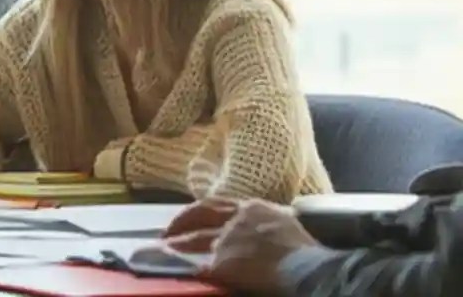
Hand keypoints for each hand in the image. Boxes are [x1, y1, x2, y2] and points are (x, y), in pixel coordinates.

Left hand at [169, 199, 317, 294]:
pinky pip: (199, 264)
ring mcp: (229, 239)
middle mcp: (239, 218)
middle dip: (181, 222)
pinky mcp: (224, 262)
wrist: (315, 272)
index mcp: (256, 209)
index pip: (219, 203)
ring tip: (161, 250)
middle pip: (201, 215)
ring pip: (195, 240)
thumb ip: (266, 226)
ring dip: (176, 245)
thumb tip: (257, 236)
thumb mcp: (288, 227)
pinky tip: (173, 268)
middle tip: (167, 233)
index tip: (190, 217)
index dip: (201, 211)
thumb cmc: (310, 256)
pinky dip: (185, 266)